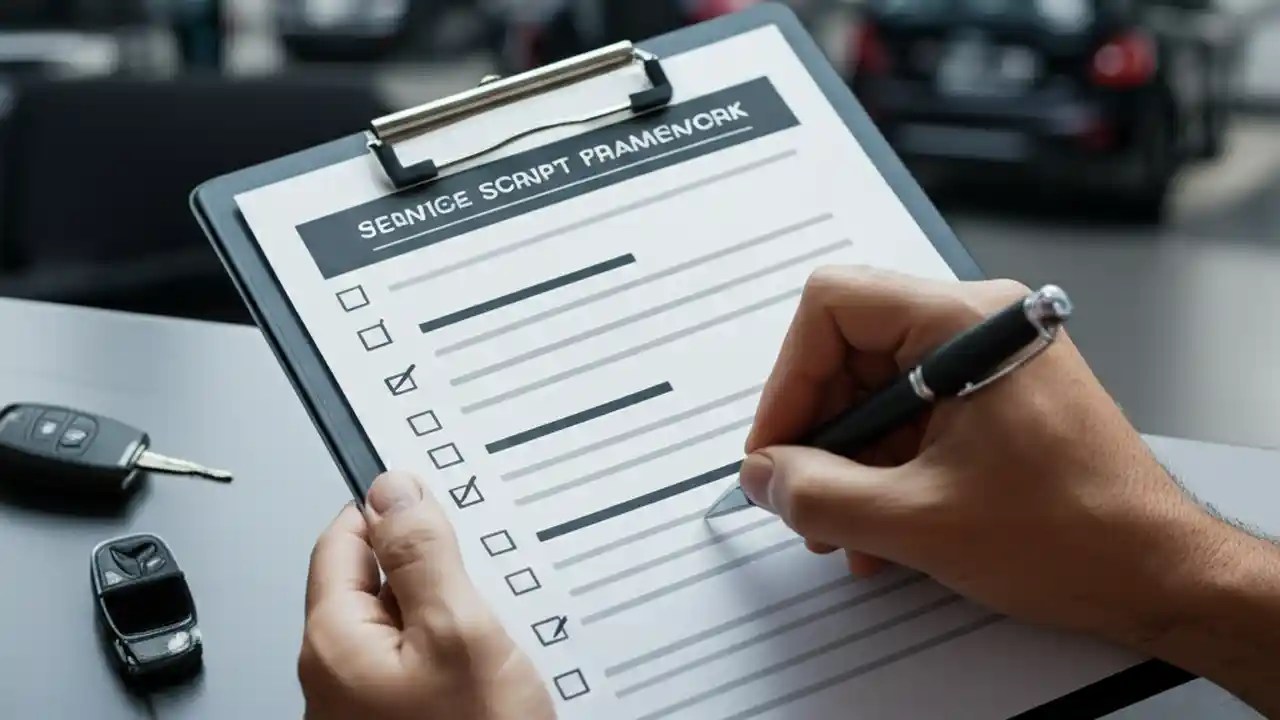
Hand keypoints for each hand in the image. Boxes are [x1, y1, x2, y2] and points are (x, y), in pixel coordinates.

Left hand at [299, 472, 553, 719]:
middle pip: (378, 583)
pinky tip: (494, 670)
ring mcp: (368, 700)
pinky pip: (425, 663)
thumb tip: (391, 492)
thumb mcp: (458, 634)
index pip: (343, 540)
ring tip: (496, 639)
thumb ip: (422, 557)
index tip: (440, 508)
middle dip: (435, 571)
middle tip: (483, 587)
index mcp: (335, 643)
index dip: (393, 514)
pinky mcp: (403, 716)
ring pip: (410, 624)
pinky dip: (458, 654)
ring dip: (454, 617)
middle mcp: (339, 673)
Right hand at [740, 267, 1233, 642]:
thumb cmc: (1076, 534)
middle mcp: (978, 326)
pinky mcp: (997, 398)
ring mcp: (990, 361)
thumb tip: (765, 476)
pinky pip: (914, 417)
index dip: (788, 379)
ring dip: (848, 461)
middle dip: (818, 431)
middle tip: (798, 492)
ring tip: (840, 528)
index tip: (775, 445)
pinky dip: (885, 468)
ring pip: (879, 391)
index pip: (833, 305)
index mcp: (964, 324)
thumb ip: (820, 495)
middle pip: (851, 350)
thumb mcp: (919, 521)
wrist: (1159, 573)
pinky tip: (879, 527)